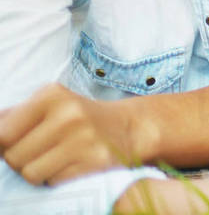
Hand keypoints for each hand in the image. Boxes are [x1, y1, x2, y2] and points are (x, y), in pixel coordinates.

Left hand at [0, 83, 145, 184]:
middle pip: (14, 157)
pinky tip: (71, 165)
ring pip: (31, 174)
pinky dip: (57, 178)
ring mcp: (85, 139)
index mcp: (52, 95)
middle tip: (40, 152)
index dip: (4, 146)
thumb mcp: (48, 104)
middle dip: (21, 160)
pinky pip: (54, 182)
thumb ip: (12, 117)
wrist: (128, 127)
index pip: (3, 134)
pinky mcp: (97, 162)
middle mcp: (69, 114)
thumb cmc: (76, 118)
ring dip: (38, 172)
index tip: (16, 144)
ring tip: (54, 160)